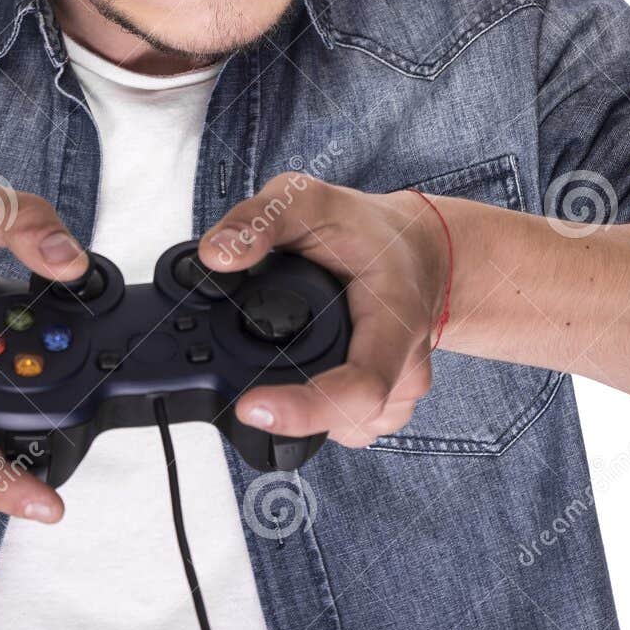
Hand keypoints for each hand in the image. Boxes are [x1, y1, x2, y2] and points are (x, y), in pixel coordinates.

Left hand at [197, 176, 449, 446]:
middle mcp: (405, 364)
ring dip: (304, 414)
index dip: (306, 408)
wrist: (412, 251)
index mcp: (395, 318)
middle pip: (349, 419)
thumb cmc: (366, 229)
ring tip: (275, 375)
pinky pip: (349, 428)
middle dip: (289, 414)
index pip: (361, 385)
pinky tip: (298, 381)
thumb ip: (260, 219)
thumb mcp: (309, 200)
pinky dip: (315, 413)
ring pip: (347, 429)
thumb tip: (217, 256)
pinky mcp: (387, 404)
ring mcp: (400, 390)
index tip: (252, 406)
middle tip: (243, 391)